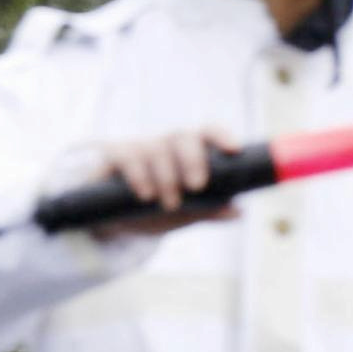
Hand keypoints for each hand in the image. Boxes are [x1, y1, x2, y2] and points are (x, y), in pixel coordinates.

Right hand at [75, 127, 240, 231]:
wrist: (114, 218)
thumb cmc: (158, 208)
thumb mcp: (186, 213)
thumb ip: (210, 210)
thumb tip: (238, 211)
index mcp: (190, 152)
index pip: (208, 133)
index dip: (222, 136)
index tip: (234, 149)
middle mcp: (166, 144)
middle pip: (183, 136)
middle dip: (193, 160)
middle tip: (197, 186)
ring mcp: (140, 147)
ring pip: (156, 150)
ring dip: (166, 178)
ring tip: (170, 204)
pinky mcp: (114, 155)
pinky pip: (127, 156)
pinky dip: (138, 175)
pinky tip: (145, 194)